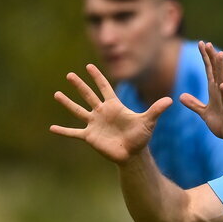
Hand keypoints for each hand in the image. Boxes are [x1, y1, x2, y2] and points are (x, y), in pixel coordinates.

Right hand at [50, 63, 171, 163]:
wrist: (133, 155)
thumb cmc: (140, 137)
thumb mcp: (148, 122)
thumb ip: (156, 110)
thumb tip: (170, 100)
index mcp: (114, 106)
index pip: (104, 88)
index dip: (97, 77)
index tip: (89, 66)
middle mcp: (102, 113)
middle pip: (88, 95)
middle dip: (79, 85)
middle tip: (70, 74)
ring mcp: (94, 124)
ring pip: (78, 110)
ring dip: (67, 103)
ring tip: (56, 93)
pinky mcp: (90, 137)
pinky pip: (74, 132)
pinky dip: (63, 131)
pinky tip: (52, 128)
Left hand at [179, 41, 222, 145]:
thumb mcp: (204, 113)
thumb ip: (194, 104)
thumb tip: (181, 96)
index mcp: (214, 91)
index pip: (209, 70)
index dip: (205, 57)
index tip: (202, 44)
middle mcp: (222, 91)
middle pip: (216, 70)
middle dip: (211, 56)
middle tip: (207, 43)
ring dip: (221, 67)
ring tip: (219, 54)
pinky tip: (222, 84)